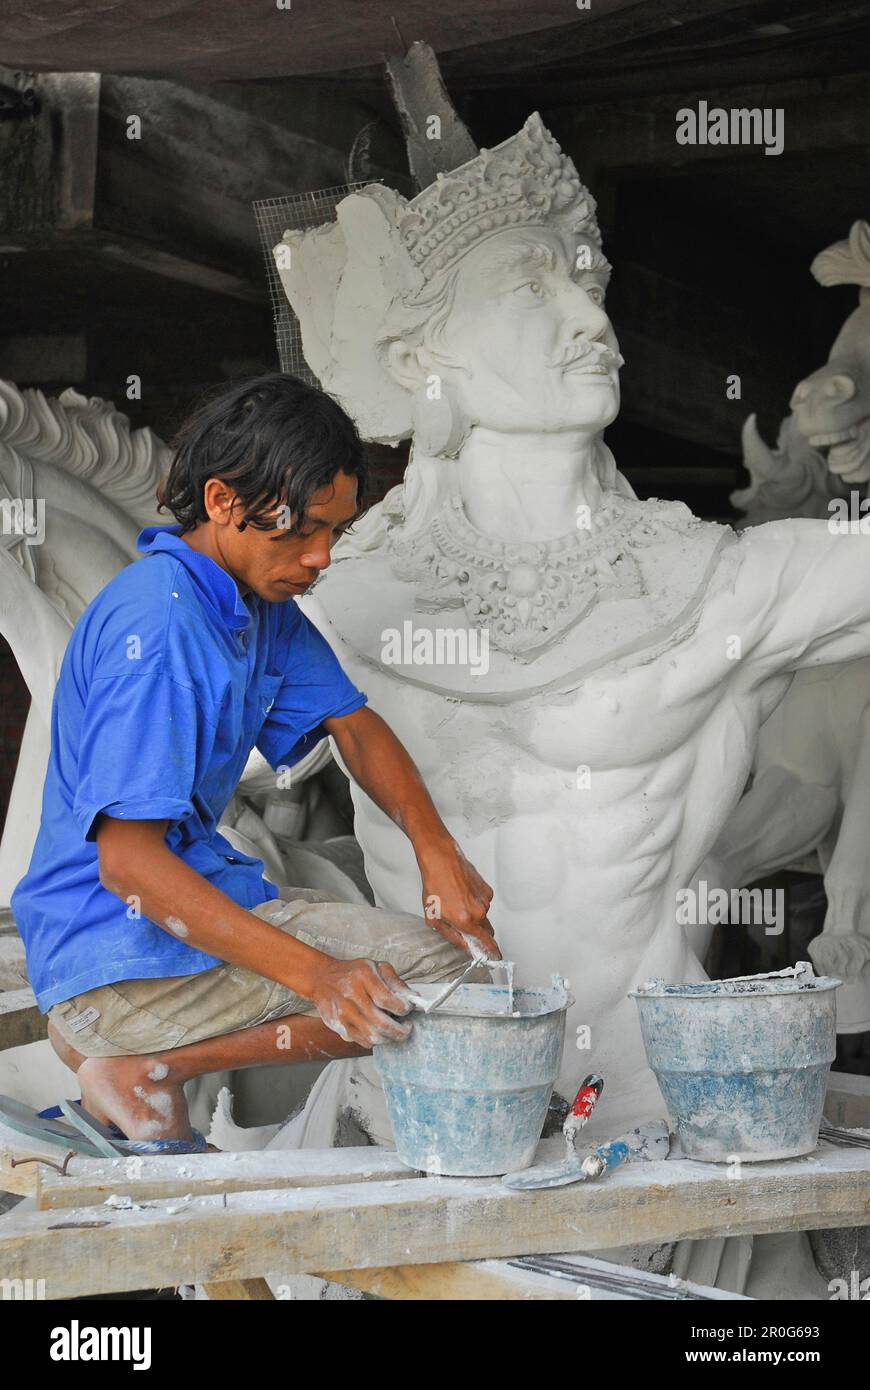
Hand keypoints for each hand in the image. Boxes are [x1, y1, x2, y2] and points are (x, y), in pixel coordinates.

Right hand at [308, 956, 413, 1047]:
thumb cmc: (353, 973)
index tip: (409, 1009)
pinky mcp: (339, 1026)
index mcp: (363, 977)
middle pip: (381, 1024)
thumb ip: (395, 981)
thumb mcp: (376, 967)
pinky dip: (376, 1040)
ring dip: (389, 1038)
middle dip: (400, 1031)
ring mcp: (344, 1013)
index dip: (403, 1008)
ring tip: (395, 1031)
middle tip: (407, 1028)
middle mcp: (352, 996)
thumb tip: (413, 997)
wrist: (322, 979)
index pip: (387, 1000)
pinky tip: (380, 1032)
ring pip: (373, 1036)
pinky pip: (363, 1041)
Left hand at [419, 837, 500, 960]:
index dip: (491, 952)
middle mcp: (479, 911)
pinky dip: (475, 902)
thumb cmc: (434, 885)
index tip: (495, 958)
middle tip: (463, 925)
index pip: (485, 942)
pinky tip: (463, 894)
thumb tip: (465, 946)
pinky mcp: (487, 889)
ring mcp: (485, 899)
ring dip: (473, 915)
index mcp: (466, 920)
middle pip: (485, 930)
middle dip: (477, 932)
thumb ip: (451, 936)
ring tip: (457, 902)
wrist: (441, 860)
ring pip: (483, 915)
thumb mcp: (434, 917)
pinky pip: (483, 902)